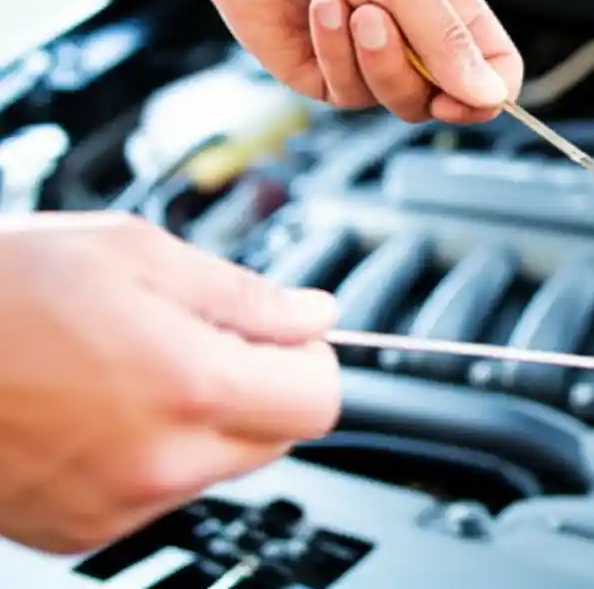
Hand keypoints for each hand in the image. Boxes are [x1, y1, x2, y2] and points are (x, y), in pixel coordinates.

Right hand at [0, 212, 339, 553]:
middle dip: (259, 385)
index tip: (283, 333)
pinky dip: (151, 453)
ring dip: (204, 419)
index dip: (309, 356)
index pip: (321, 399)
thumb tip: (315, 315)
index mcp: (193, 386)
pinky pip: (158, 494)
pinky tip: (99, 407)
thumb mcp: (134, 253)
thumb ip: (245, 294)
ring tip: (132, 367)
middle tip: (197, 337)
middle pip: (278, 436)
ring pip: (219, 466)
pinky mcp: (80, 531)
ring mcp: (120, 506)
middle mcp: (165, 462)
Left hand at [196, 0, 522, 123]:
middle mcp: (421, 46)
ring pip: (398, 102)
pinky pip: (350, 93)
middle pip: (447, 99)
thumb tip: (489, 96)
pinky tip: (318, 10)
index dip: (488, 95)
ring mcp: (377, 68)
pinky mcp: (334, 81)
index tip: (459, 96)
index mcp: (453, 14)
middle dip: (406, 66)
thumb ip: (449, 40)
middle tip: (376, 19)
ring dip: (367, 55)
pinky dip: (333, 50)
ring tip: (342, 4)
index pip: (496, 73)